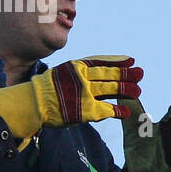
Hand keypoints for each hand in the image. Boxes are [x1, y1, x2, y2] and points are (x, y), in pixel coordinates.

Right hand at [0, 55, 141, 138]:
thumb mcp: (60, 74)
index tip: (130, 59)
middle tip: (140, 73)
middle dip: (126, 74)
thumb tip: (92, 74)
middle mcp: (82, 77)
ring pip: (111, 89)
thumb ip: (76, 73)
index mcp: (75, 66)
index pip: (101, 61)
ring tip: (138, 91)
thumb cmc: (44, 90)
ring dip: (126, 90)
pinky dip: (118, 111)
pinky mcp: (85, 110)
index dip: (116, 60)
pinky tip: (127, 112)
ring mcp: (84, 93)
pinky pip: (107, 110)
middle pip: (109, 74)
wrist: (30, 104)